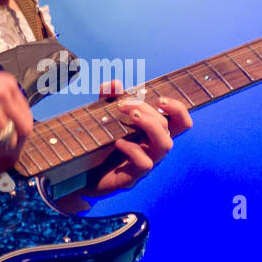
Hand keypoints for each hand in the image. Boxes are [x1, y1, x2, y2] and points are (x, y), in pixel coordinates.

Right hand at [0, 65, 32, 168]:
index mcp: (7, 84)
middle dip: (16, 146)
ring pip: (6, 140)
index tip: (16, 146)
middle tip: (6, 156)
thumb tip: (16, 134)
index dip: (22, 136)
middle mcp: (0, 94)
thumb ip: (3, 106)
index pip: (27, 117)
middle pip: (24, 131)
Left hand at [55, 79, 192, 211]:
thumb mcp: (102, 116)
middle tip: (123, 104)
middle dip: (146, 109)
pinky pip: (145, 164)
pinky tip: (118, 142)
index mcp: (151, 134)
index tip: (159, 100)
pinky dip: (133, 149)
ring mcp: (145, 163)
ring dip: (150, 125)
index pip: (181, 123)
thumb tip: (114, 83)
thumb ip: (108, 98)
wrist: (80, 174)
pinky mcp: (133, 177)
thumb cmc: (98, 144)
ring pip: (165, 145)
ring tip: (132, 116)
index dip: (178, 110)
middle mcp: (152, 148)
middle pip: (166, 126)